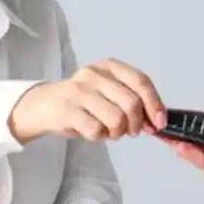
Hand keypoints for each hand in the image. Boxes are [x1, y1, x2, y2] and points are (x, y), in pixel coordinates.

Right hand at [9, 59, 166, 142]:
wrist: (44, 105)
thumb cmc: (83, 100)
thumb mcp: (108, 90)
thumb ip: (132, 100)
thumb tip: (156, 121)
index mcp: (109, 66)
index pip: (140, 81)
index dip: (154, 104)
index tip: (159, 122)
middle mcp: (94, 74)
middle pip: (131, 103)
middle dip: (136, 124)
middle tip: (130, 131)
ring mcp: (79, 91)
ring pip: (116, 119)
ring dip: (117, 132)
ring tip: (108, 130)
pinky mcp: (67, 110)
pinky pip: (97, 130)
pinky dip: (99, 137)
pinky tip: (92, 131)